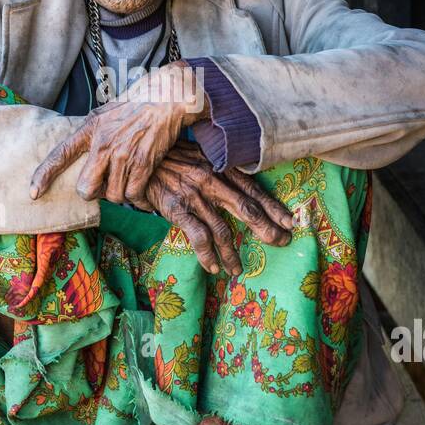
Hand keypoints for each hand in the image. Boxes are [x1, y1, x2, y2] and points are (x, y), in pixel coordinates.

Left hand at [30, 63, 205, 203]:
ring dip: (120, 195)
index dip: (44, 176)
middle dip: (94, 193)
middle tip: (104, 186)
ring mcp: (123, 154)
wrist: (167, 96)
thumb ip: (92, 132)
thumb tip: (80, 151)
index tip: (33, 193)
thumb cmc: (137, 103)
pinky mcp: (143, 163)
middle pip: (86, 189)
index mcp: (90, 128)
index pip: (60, 155)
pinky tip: (142, 192)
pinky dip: (138, 199)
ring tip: (128, 184)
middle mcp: (103, 143)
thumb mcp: (105, 112)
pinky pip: (134, 195)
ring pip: (113, 195)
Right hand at [134, 141, 292, 275]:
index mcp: (220, 167)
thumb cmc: (169, 158)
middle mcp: (211, 180)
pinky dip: (207, 254)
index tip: (289, 221)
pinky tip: (212, 267)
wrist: (135, 159)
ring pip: (222, 229)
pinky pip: (198, 236)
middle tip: (282, 243)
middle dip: (267, 229)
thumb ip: (219, 169)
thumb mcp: (198, 155)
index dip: (273, 206)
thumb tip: (240, 189)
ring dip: (232, 253)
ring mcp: (194, 195)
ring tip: (237, 269)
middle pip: (246, 209)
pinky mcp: (176, 209)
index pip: (253, 189)